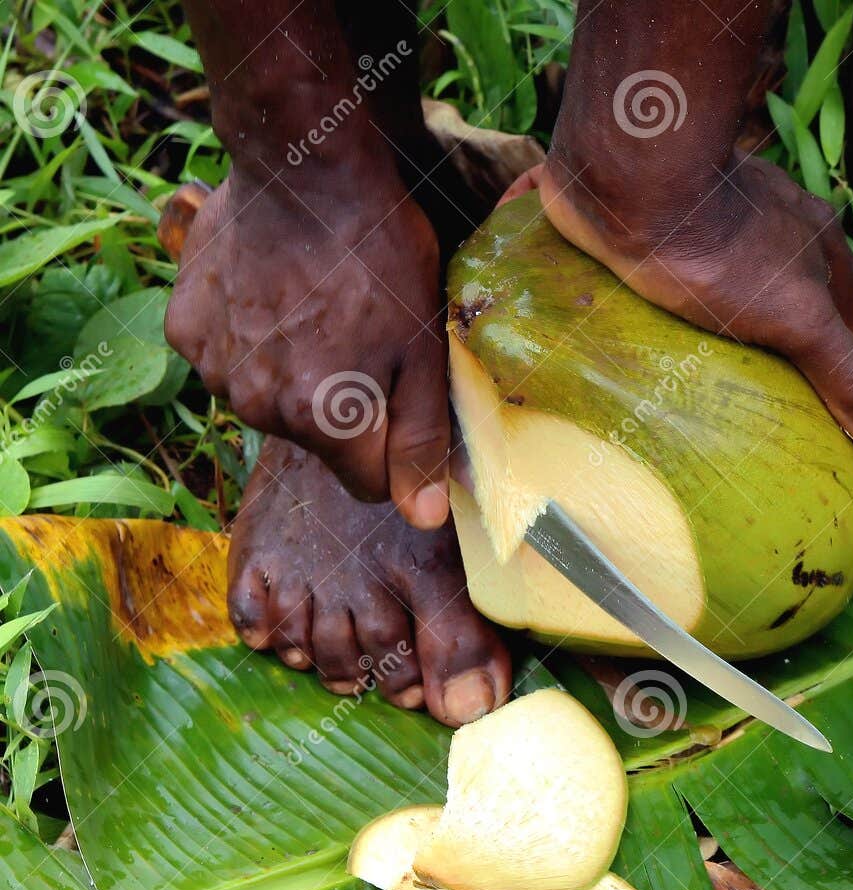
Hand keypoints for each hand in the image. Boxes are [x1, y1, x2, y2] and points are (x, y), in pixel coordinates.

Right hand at [164, 170, 451, 528]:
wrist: (304, 168)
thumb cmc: (380, 255)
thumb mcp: (425, 350)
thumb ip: (421, 441)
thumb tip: (423, 517)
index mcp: (322, 420)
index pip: (367, 486)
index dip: (394, 451)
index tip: (403, 400)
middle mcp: (258, 407)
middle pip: (317, 442)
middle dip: (343, 407)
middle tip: (363, 337)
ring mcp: (213, 367)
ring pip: (270, 400)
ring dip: (294, 370)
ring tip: (317, 307)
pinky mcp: (184, 326)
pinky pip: (228, 358)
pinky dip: (250, 336)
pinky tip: (272, 291)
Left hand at [528, 153, 852, 457]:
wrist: (631, 185)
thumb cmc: (721, 251)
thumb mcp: (798, 320)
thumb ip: (845, 373)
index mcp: (819, 237)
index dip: (851, 354)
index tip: (841, 402)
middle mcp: (777, 217)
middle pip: (803, 286)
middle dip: (798, 331)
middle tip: (783, 387)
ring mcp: (719, 209)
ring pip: (745, 271)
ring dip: (741, 311)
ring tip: (724, 362)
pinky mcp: (662, 214)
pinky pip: (685, 262)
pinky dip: (687, 294)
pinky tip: (668, 323)